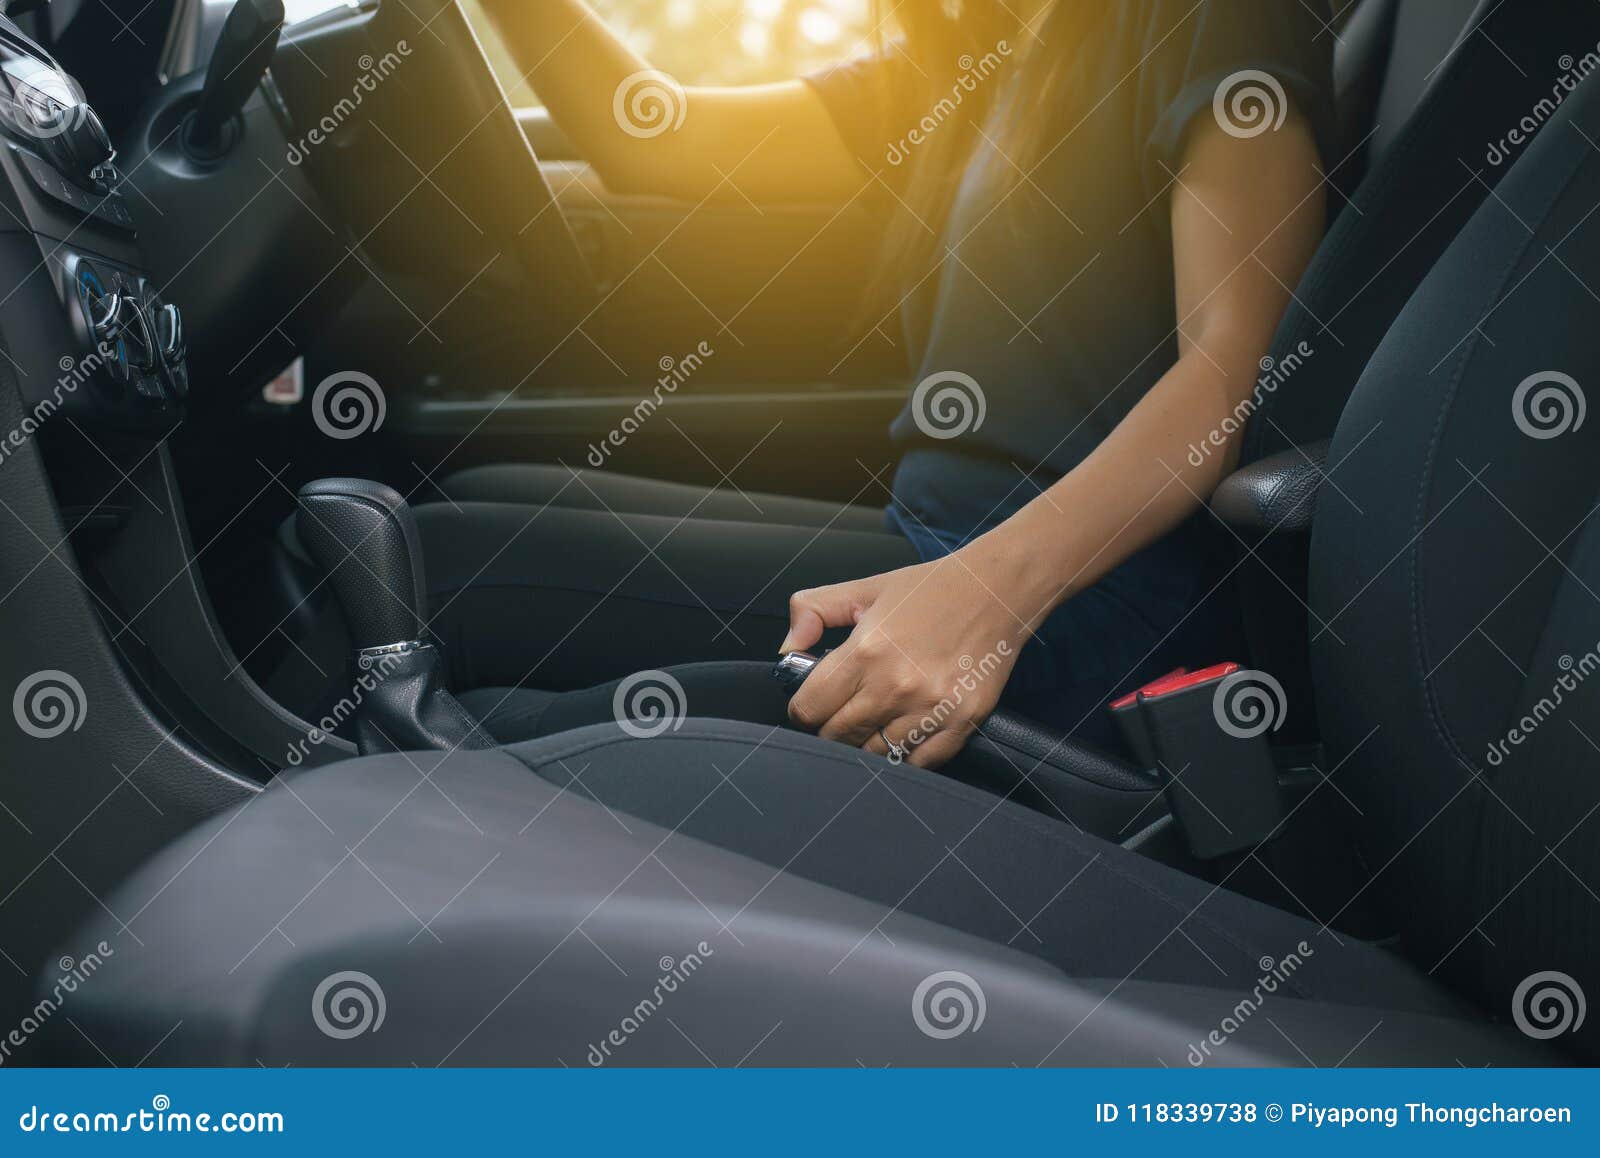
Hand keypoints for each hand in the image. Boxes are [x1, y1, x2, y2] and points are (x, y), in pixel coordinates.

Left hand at [779, 548, 1032, 767]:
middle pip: (838, 737)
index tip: (813, 703)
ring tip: (877, 716)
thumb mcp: (864, 589)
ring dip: (868, 742)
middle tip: (844, 709)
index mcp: (866, 651)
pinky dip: (906, 753)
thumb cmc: (931, 589)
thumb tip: (788, 651)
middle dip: (832, 726)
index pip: (809, 708)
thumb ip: (813, 611)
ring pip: (875, 755)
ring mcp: (931, 709)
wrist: (997, 589)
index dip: (803, 708)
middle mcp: (896, 685)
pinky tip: (905, 729)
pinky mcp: (962, 723)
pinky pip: (918, 762)